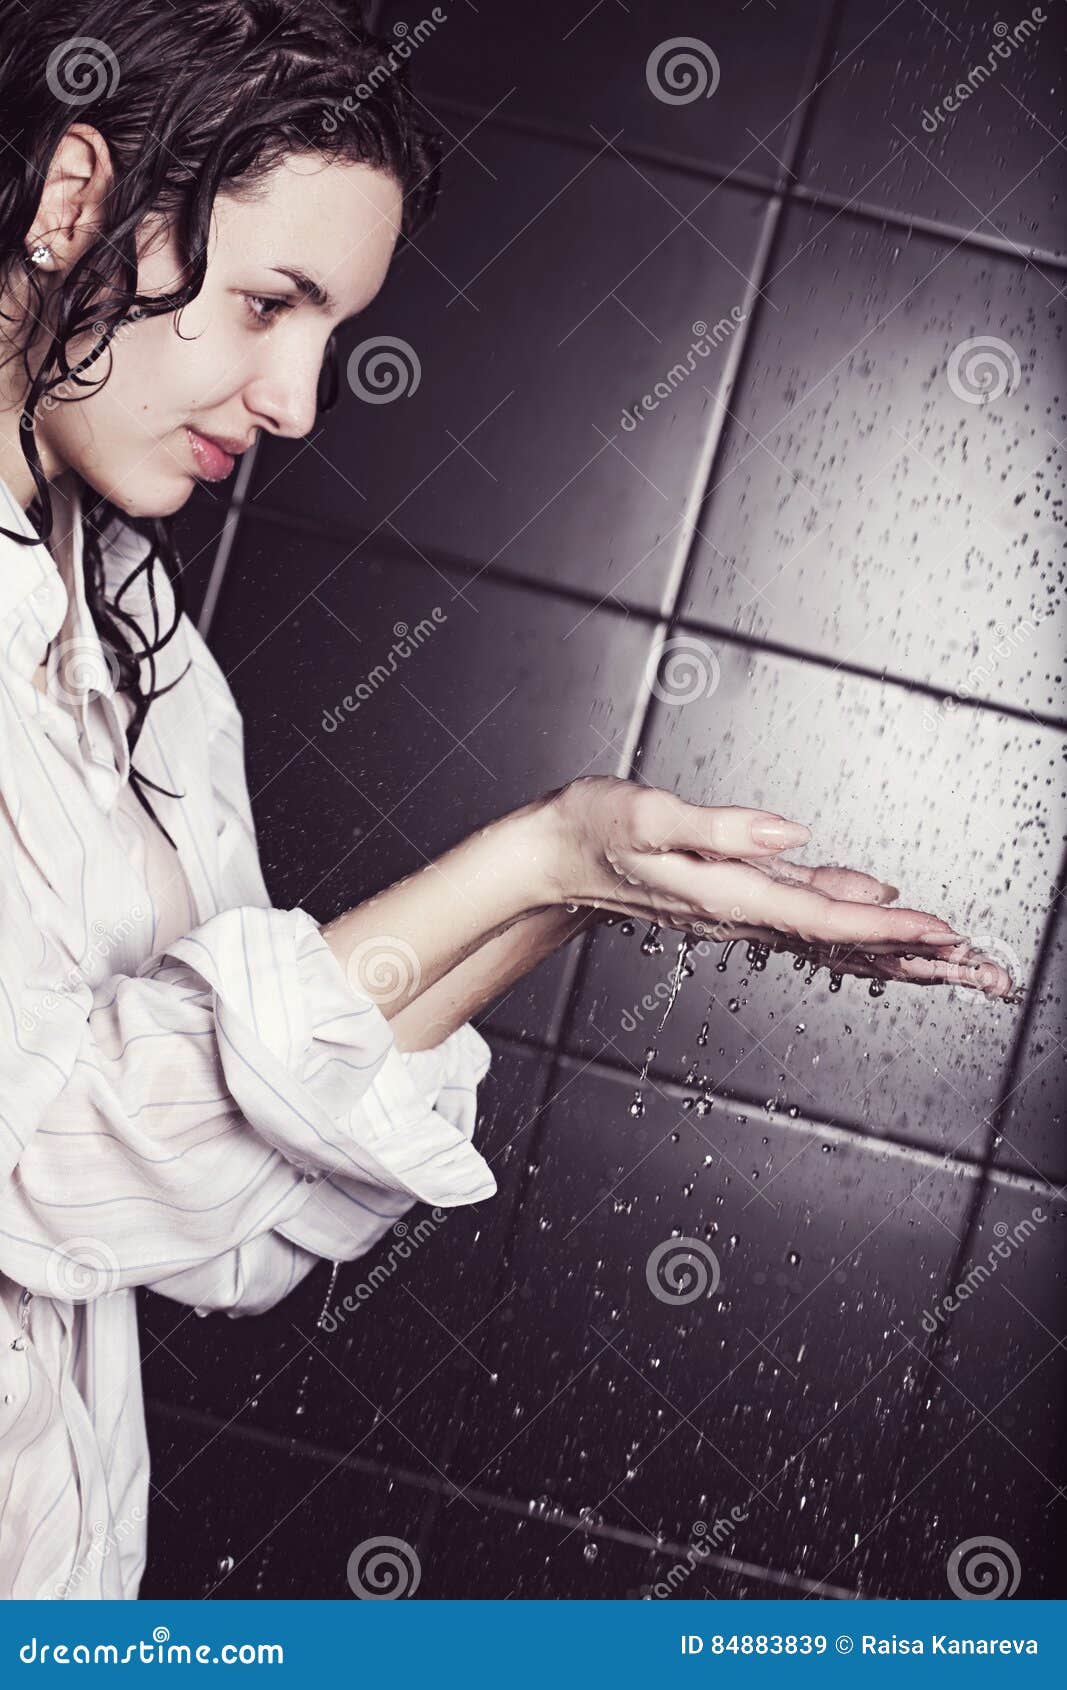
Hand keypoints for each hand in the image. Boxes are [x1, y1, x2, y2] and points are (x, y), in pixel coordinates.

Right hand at [541, 777, 975, 967]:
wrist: (551, 858)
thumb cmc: (592, 830)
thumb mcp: (649, 814)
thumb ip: (721, 827)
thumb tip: (793, 834)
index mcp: (728, 895)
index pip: (824, 918)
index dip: (887, 925)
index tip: (941, 933)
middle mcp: (741, 912)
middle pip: (842, 942)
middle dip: (910, 956)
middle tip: (976, 972)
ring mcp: (740, 909)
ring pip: (830, 936)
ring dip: (891, 947)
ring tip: (949, 957)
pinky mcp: (735, 897)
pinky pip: (808, 919)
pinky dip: (853, 921)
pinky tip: (878, 906)